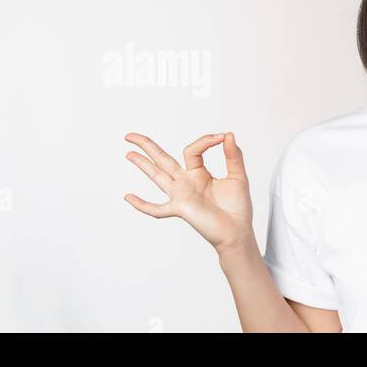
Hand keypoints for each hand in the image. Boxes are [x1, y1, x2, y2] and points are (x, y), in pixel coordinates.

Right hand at [123, 132, 252, 252]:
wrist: (237, 232)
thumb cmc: (237, 207)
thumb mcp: (238, 176)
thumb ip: (233, 155)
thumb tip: (228, 135)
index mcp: (199, 173)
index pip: (192, 150)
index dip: (205, 141)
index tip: (221, 137)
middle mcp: (186, 182)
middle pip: (162, 159)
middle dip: (147, 146)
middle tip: (131, 135)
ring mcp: (180, 195)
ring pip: (157, 176)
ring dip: (142, 165)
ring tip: (129, 154)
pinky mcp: (180, 209)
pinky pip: (156, 209)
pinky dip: (142, 205)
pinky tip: (128, 198)